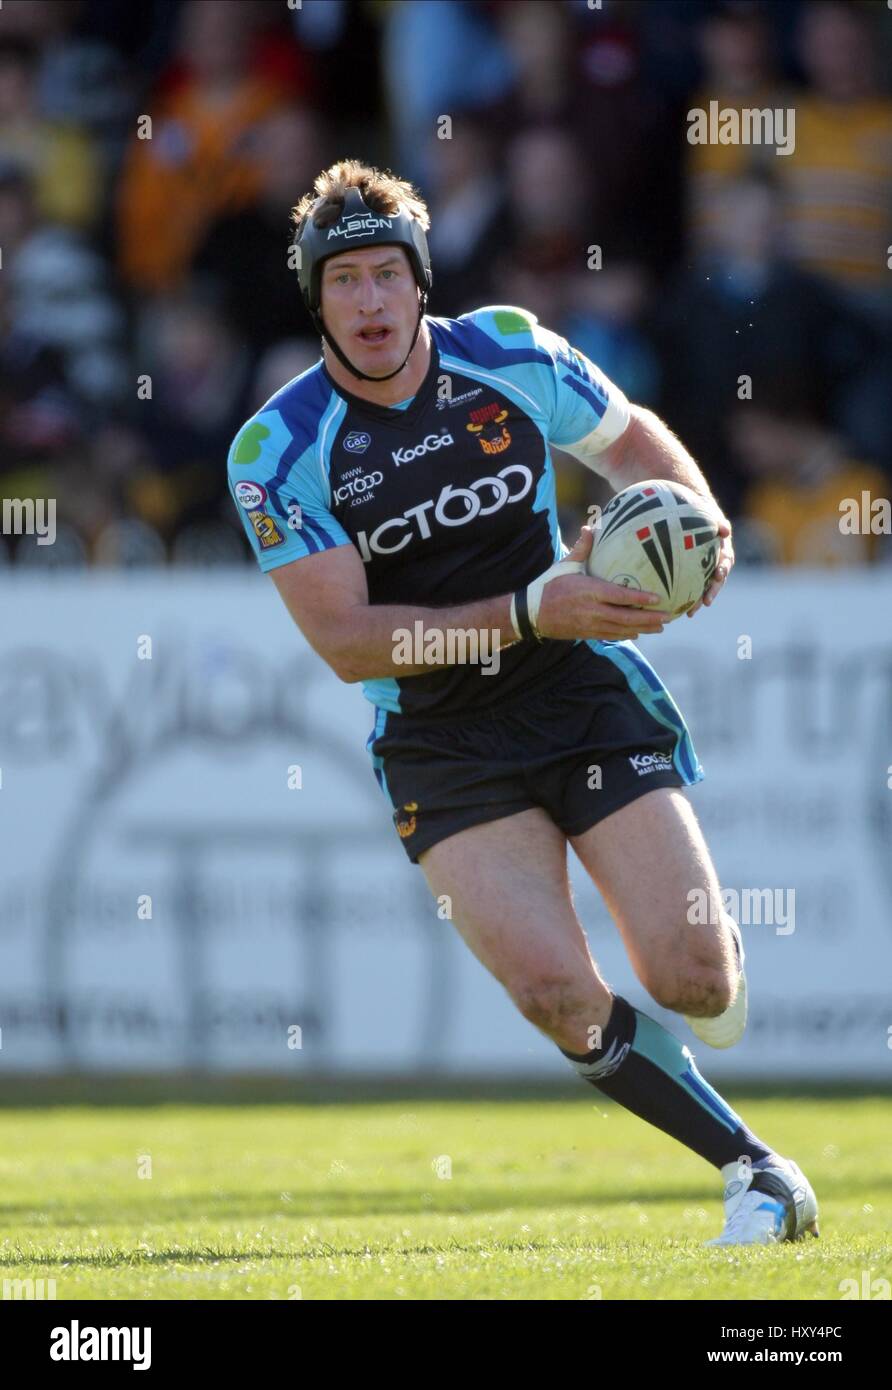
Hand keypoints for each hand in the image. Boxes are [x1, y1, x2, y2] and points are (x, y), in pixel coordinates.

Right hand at [536, 525, 669, 640]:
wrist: (531, 613)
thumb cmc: (549, 585)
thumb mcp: (565, 565)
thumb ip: (582, 548)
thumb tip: (590, 526)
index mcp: (589, 591)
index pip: (620, 596)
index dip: (640, 598)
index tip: (658, 598)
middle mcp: (592, 611)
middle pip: (626, 617)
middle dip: (649, 618)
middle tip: (668, 616)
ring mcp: (590, 625)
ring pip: (622, 629)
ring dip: (643, 629)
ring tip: (660, 626)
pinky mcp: (587, 634)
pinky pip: (611, 635)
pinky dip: (626, 634)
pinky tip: (638, 632)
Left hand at [686, 514, 733, 618]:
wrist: (689, 507)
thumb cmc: (699, 508)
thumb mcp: (708, 511)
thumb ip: (717, 520)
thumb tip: (726, 530)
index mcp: (722, 548)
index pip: (726, 560)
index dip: (723, 569)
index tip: (718, 576)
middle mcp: (715, 559)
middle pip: (716, 579)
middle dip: (712, 592)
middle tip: (705, 603)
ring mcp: (704, 566)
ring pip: (702, 585)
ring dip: (698, 599)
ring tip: (690, 613)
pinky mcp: (691, 570)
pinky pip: (687, 583)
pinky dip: (682, 594)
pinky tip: (670, 605)